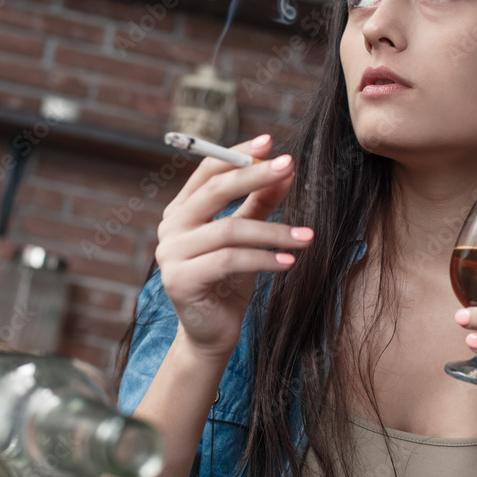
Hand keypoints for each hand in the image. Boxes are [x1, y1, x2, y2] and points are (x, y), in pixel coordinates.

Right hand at [154, 134, 313, 360]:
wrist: (211, 334)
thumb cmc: (228, 281)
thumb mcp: (248, 237)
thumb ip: (260, 203)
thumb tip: (286, 171)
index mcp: (182, 210)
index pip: (207, 170)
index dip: (238, 153)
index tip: (271, 143)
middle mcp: (170, 227)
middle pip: (215, 191)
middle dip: (255, 176)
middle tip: (289, 167)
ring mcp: (171, 254)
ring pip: (229, 229)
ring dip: (273, 230)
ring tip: (306, 236)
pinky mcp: (181, 280)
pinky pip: (229, 261)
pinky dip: (263, 259)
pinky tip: (288, 262)